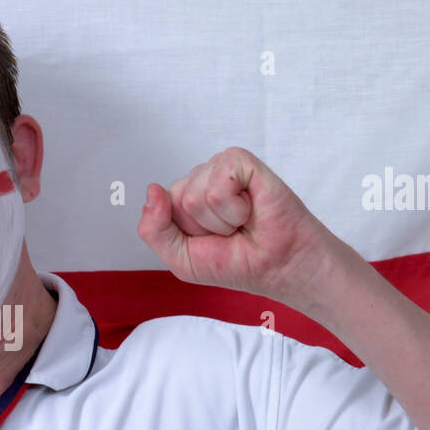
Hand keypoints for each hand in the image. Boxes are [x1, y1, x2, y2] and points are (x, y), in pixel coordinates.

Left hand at [137, 146, 343, 306]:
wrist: (278, 267)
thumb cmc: (235, 262)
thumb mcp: (180, 259)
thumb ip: (154, 229)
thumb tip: (152, 190)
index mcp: (181, 199)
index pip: (157, 209)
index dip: (182, 235)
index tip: (208, 242)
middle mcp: (198, 179)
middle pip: (175, 201)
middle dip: (201, 228)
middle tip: (229, 233)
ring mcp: (219, 168)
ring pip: (194, 195)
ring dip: (220, 221)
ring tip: (241, 223)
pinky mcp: (240, 162)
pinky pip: (218, 184)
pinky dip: (234, 208)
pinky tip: (250, 210)